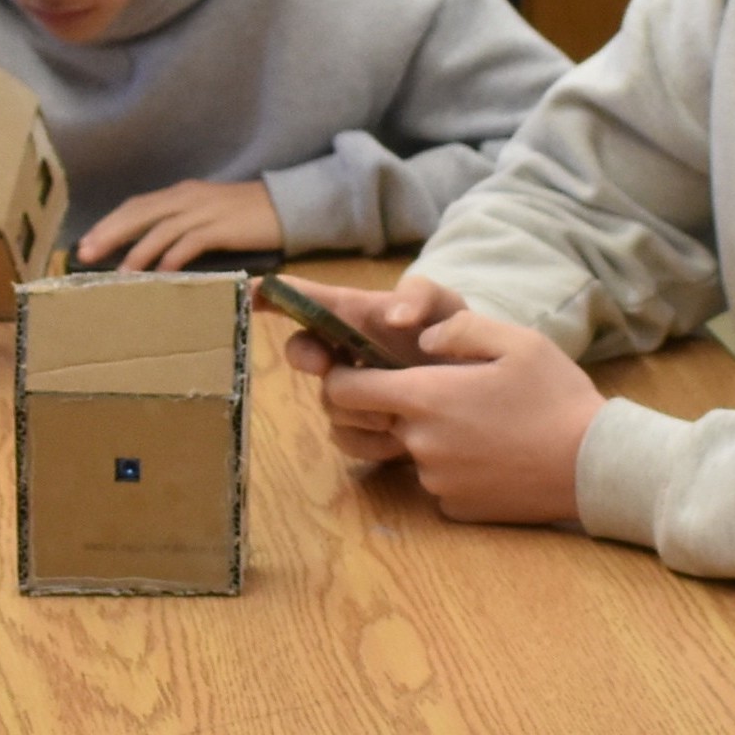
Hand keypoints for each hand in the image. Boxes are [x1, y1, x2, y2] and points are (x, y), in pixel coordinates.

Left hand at [79, 177, 284, 270]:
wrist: (286, 206)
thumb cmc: (245, 216)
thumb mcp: (206, 213)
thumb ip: (180, 225)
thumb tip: (151, 252)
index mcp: (180, 193)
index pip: (136, 205)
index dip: (109, 223)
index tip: (87, 242)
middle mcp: (187, 197)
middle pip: (139, 213)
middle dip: (111, 233)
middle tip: (86, 255)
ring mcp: (204, 211)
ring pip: (160, 229)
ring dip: (137, 252)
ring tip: (119, 274)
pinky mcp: (222, 227)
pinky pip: (190, 242)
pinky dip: (172, 258)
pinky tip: (161, 273)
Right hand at [269, 277, 457, 461]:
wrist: (483, 392)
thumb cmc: (456, 337)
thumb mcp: (445, 305)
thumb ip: (420, 295)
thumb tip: (391, 316)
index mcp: (356, 317)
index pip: (306, 301)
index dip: (274, 296)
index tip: (251, 293)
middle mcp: (344, 354)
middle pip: (302, 352)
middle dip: (307, 356)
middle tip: (326, 362)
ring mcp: (352, 394)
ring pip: (328, 402)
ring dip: (360, 406)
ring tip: (399, 409)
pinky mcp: (365, 433)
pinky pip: (347, 440)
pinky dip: (373, 441)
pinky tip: (401, 437)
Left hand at [297, 282, 603, 523]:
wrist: (594, 465)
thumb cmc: (557, 396)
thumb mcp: (517, 341)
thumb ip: (458, 329)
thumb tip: (421, 337)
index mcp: (425, 396)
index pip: (344, 390)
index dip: (342, 377)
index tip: (360, 369)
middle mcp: (419, 442)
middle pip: (373, 422)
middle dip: (389, 406)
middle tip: (437, 392)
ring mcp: (435, 480)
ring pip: (410, 451)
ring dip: (429, 436)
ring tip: (482, 423)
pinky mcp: (454, 507)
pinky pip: (437, 480)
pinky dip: (454, 466)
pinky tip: (494, 453)